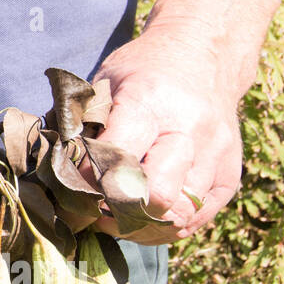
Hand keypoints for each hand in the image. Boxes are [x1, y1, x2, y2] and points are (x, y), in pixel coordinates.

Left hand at [89, 26, 244, 244]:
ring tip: (113, 215)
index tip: (70, 183)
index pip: (119, 158)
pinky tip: (140, 216)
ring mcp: (217, 156)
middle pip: (157, 196)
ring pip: (178, 216)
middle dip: (119, 210)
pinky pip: (195, 220)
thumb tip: (52, 168)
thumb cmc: (143, 69)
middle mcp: (192, 131)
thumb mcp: (104, 81)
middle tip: (92, 208)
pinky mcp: (231, 176)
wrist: (204, 55)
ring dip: (139, 225)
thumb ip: (80, 123)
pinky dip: (163, 227)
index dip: (89, 179)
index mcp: (152, 102)